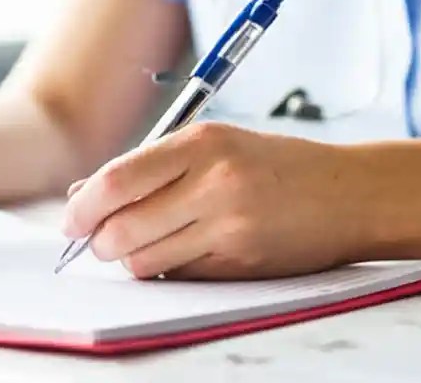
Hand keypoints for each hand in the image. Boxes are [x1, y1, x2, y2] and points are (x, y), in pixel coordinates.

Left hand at [61, 122, 372, 279]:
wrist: (349, 193)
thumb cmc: (275, 165)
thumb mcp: (214, 145)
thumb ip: (149, 167)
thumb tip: (81, 195)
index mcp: (201, 144)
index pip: (116, 181)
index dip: (82, 206)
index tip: (71, 218)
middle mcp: (214, 183)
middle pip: (122, 228)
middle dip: (99, 240)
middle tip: (100, 239)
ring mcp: (229, 227)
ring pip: (145, 260)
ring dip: (132, 258)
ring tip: (145, 242)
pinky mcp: (241, 263)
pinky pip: (179, 276)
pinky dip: (168, 269)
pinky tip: (183, 250)